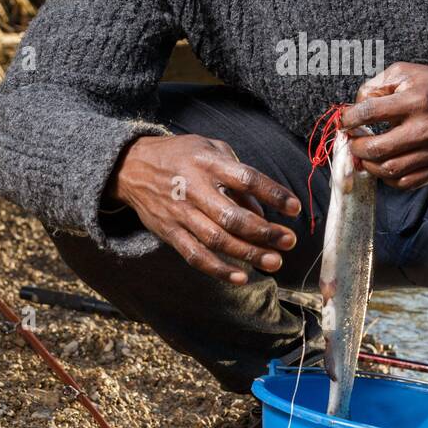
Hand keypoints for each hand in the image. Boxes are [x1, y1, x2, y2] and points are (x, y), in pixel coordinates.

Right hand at [108, 134, 301, 283]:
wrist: (132, 167)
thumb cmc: (181, 155)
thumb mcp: (210, 149)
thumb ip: (238, 175)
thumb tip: (261, 211)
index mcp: (208, 163)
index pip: (246, 178)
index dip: (273, 194)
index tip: (295, 208)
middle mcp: (193, 188)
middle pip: (232, 216)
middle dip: (264, 232)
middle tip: (289, 241)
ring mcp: (180, 212)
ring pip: (216, 240)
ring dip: (248, 254)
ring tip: (274, 261)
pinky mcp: (169, 232)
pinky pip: (195, 256)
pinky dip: (218, 269)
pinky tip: (241, 277)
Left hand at [339, 62, 427, 188]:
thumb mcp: (405, 73)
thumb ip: (375, 86)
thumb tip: (355, 109)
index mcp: (416, 100)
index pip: (370, 112)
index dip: (350, 119)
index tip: (345, 121)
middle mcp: (426, 128)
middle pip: (377, 148)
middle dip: (356, 146)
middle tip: (353, 141)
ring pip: (389, 169)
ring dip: (369, 164)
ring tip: (365, 155)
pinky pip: (406, 183)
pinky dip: (387, 177)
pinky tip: (383, 165)